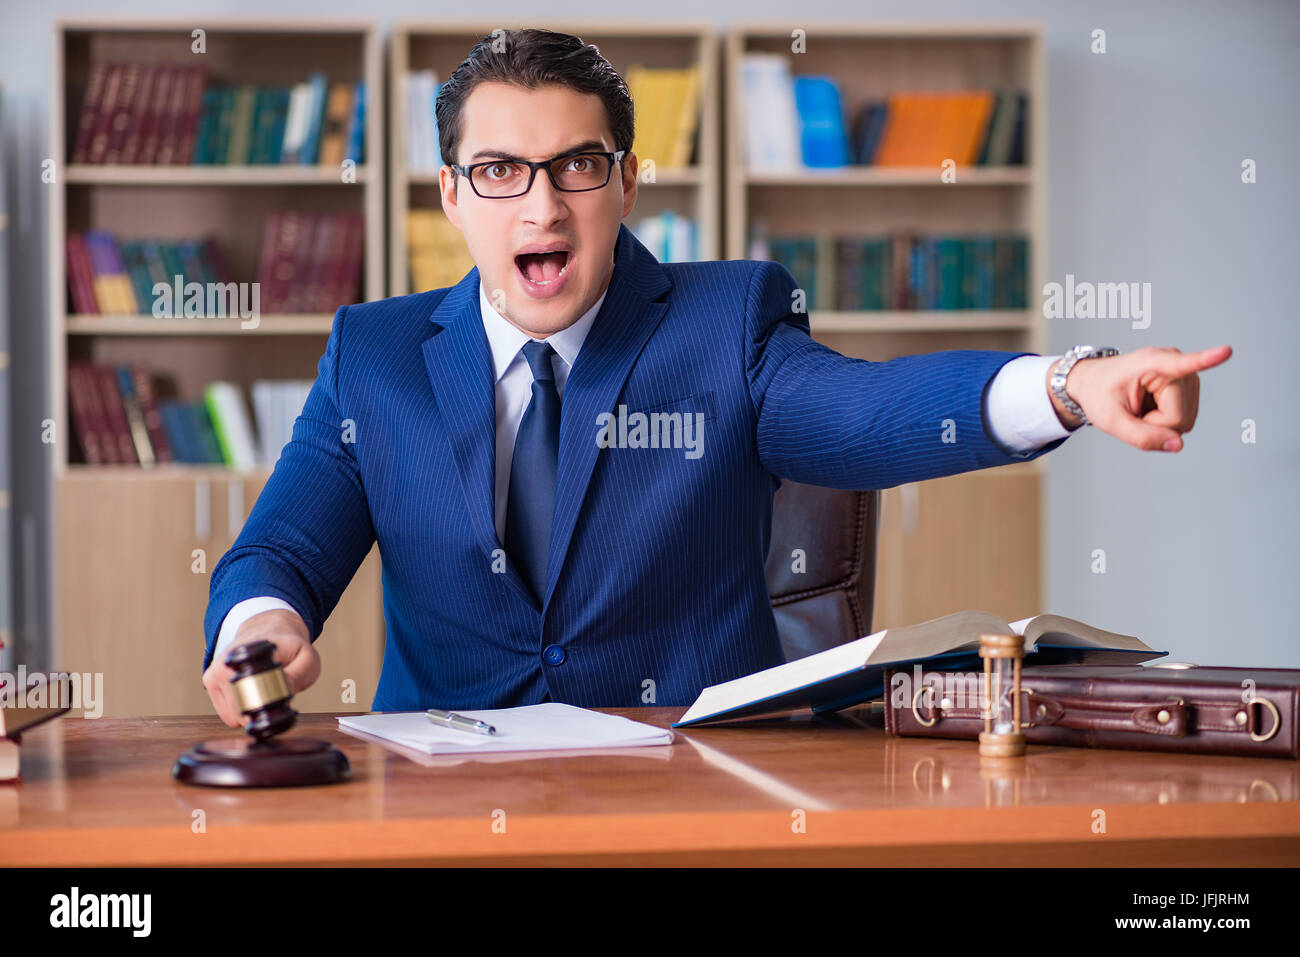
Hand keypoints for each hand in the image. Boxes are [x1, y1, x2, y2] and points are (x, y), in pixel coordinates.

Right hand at [201, 609, 319, 727]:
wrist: (268, 630)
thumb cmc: (290, 649)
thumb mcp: (307, 659)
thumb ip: (298, 675)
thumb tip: (282, 692)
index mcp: (253, 653)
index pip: (257, 694)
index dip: (273, 705)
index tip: (285, 700)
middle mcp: (228, 661)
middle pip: (245, 712)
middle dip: (265, 710)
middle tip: (278, 692)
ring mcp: (216, 672)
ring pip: (235, 717)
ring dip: (254, 712)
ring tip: (264, 688)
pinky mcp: (209, 682)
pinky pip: (229, 716)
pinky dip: (243, 711)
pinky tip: (252, 691)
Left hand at [1047, 345, 1232, 451]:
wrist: (1094, 382)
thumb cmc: (1100, 394)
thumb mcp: (1109, 420)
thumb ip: (1140, 436)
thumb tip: (1178, 445)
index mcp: (1153, 363)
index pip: (1183, 364)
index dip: (1206, 360)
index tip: (1226, 351)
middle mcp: (1176, 366)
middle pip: (1179, 417)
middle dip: (1155, 424)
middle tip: (1134, 411)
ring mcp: (1187, 378)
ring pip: (1184, 422)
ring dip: (1159, 424)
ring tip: (1141, 408)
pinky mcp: (1190, 388)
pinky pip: (1185, 419)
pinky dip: (1165, 423)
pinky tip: (1151, 409)